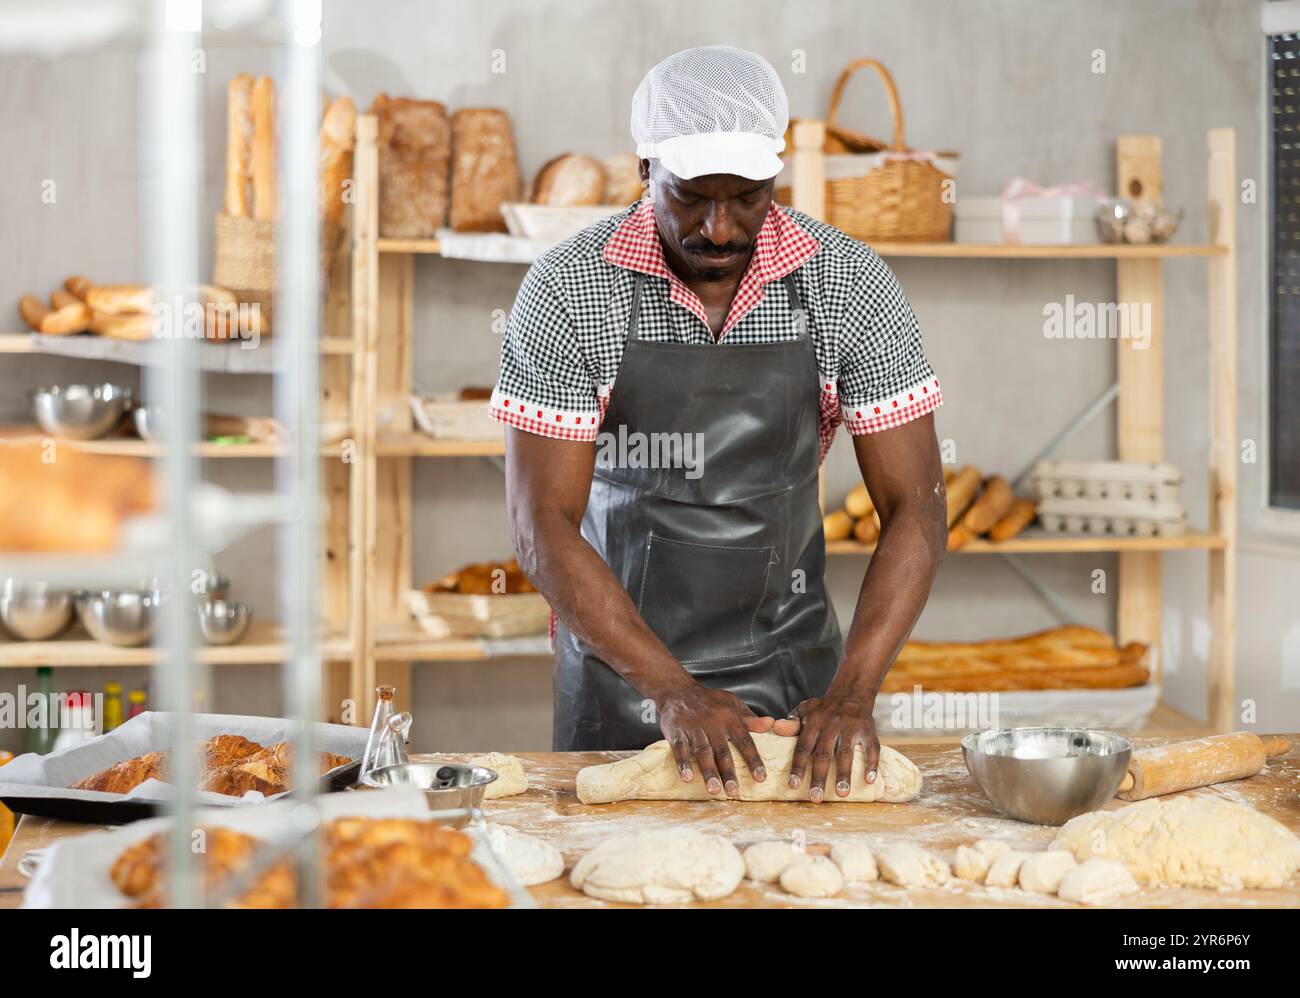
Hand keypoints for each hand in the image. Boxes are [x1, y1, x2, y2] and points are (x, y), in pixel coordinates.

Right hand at [656, 682, 780, 796]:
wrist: (678, 690)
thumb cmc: (709, 701)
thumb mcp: (732, 704)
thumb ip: (750, 718)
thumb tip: (771, 725)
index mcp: (729, 718)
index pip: (744, 740)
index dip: (753, 759)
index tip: (760, 778)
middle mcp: (712, 723)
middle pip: (722, 750)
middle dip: (728, 772)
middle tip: (734, 792)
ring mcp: (693, 727)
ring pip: (702, 751)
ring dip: (708, 771)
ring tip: (714, 790)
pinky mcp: (675, 730)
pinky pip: (679, 748)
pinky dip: (683, 762)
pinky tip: (687, 777)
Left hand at [785, 690, 878, 802]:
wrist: (851, 693)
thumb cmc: (823, 709)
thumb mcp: (805, 710)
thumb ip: (791, 722)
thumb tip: (776, 728)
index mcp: (814, 722)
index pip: (803, 747)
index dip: (798, 767)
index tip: (793, 785)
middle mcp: (831, 725)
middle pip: (824, 754)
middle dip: (819, 776)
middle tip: (815, 797)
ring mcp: (851, 728)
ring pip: (847, 753)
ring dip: (844, 774)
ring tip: (842, 793)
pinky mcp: (868, 730)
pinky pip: (871, 748)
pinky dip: (871, 764)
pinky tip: (869, 780)